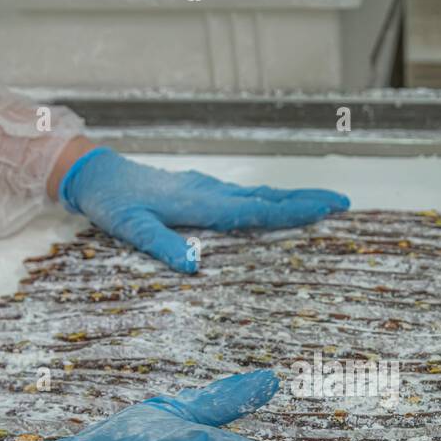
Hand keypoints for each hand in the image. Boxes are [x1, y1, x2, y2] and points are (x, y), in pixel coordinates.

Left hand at [58, 147, 349, 271]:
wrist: (96, 174)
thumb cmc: (114, 203)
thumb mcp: (132, 228)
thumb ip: (163, 244)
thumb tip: (194, 266)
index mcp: (201, 204)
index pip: (255, 209)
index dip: (292, 211)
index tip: (324, 209)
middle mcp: (211, 193)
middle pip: (268, 196)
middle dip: (307, 199)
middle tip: (343, 203)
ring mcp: (208, 189)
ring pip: (259, 194)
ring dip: (294, 198)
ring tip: (324, 204)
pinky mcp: (202, 190)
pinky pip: (245, 196)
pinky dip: (271, 200)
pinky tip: (278, 205)